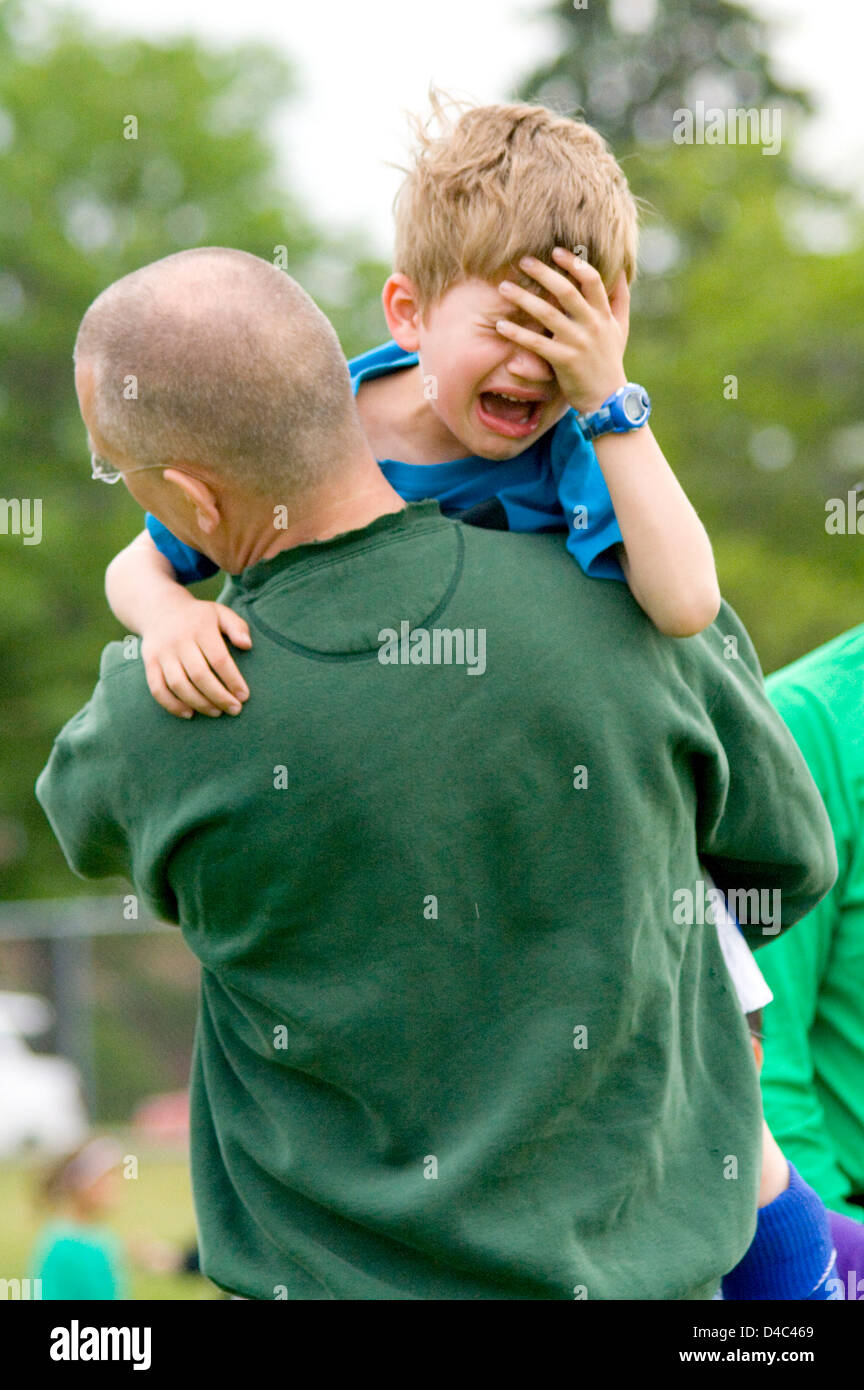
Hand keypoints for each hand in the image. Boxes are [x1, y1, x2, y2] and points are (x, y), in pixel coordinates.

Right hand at [140, 596, 251, 718]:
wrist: (159, 608)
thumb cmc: (198, 617)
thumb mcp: (220, 613)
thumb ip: (237, 626)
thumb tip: (247, 645)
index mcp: (200, 628)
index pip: (218, 659)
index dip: (232, 680)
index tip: (244, 696)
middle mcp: (179, 640)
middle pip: (199, 675)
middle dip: (219, 697)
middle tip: (234, 709)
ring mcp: (162, 653)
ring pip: (178, 684)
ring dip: (199, 703)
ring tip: (216, 712)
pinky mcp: (150, 663)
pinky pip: (157, 689)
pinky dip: (172, 705)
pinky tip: (189, 713)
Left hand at [496, 249, 629, 413]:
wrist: (608, 399)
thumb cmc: (610, 360)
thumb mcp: (620, 328)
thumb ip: (620, 299)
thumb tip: (622, 270)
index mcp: (604, 314)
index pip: (592, 280)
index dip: (574, 263)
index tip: (556, 251)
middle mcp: (592, 325)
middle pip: (567, 291)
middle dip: (544, 273)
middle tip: (523, 261)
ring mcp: (578, 343)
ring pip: (548, 314)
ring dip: (524, 299)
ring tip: (504, 287)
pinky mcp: (564, 361)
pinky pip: (537, 344)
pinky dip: (517, 334)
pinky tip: (500, 326)